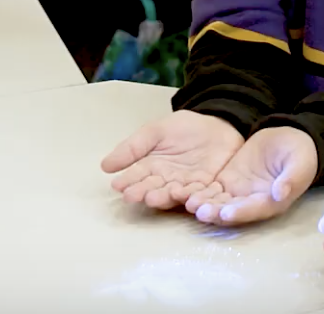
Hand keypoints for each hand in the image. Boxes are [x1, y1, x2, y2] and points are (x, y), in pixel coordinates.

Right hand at [101, 110, 244, 210]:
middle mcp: (166, 181)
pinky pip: (199, 194)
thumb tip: (104, 166)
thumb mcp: (155, 131)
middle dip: (142, 192)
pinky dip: (192, 197)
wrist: (219, 125)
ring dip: (163, 197)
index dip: (127, 181)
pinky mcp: (207, 188)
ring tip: (153, 198)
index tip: (117, 185)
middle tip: (132, 196)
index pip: (137, 176)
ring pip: (173, 194)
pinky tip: (185, 199)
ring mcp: (186, 186)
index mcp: (151, 168)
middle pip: (152, 188)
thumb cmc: (184, 129)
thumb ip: (133, 147)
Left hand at [184, 126, 317, 224]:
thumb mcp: (300, 163)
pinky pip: (211, 190)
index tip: (226, 213)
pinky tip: (185, 191)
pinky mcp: (227, 182)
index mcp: (272, 202)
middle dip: (215, 213)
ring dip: (204, 205)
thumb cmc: (300, 153)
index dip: (240, 213)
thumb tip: (280, 193)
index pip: (254, 210)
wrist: (290, 139)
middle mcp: (252, 202)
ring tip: (188, 202)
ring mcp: (238, 193)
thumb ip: (291, 178)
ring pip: (218, 203)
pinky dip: (199, 192)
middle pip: (232, 211)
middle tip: (199, 211)